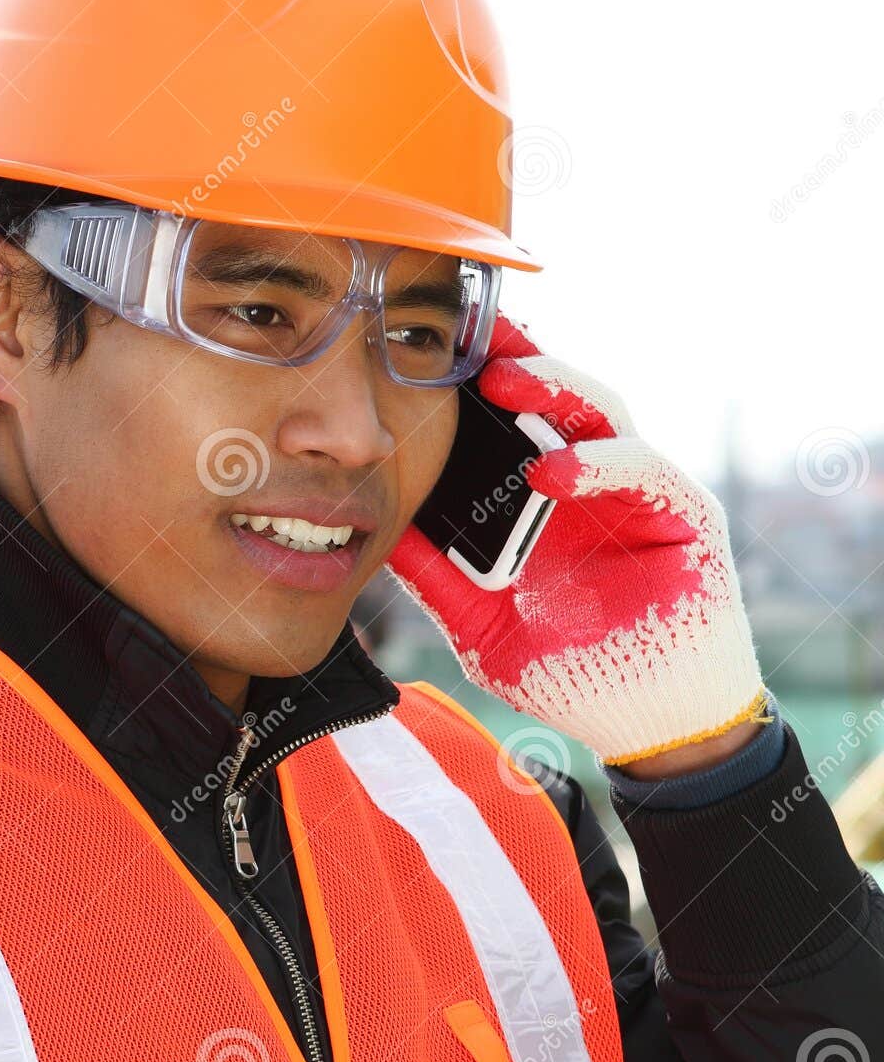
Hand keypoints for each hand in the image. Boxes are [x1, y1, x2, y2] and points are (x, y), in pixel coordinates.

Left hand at [385, 317, 767, 764]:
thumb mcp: (480, 624)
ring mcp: (640, 494)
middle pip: (557, 398)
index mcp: (546, 501)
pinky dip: (598, 464)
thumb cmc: (575, 674)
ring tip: (503, 381)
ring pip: (602, 414)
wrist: (649, 726)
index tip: (432, 349)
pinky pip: (643, 471)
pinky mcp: (685, 516)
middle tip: (467, 335)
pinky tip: (551, 473)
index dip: (481, 380)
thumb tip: (375, 531)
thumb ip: (435, 578)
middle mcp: (594, 484)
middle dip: (515, 359)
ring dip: (554, 390)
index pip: (514, 421)